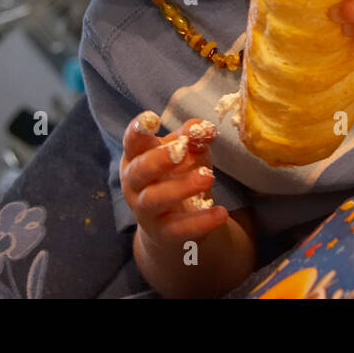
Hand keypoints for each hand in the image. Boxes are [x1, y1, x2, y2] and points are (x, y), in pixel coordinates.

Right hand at [121, 113, 223, 249]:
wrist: (174, 226)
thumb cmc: (177, 176)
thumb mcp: (186, 153)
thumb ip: (193, 138)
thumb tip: (207, 128)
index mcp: (136, 157)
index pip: (132, 142)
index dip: (138, 130)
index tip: (151, 118)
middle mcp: (134, 184)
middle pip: (140, 170)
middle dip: (159, 159)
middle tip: (181, 150)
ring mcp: (145, 211)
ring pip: (155, 199)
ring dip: (181, 187)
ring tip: (209, 176)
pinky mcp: (162, 234)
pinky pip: (178, 228)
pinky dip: (200, 221)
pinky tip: (220, 213)